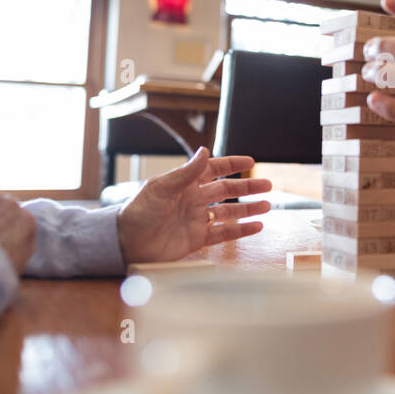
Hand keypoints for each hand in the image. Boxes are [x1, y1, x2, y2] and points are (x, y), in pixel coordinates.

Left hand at [116, 148, 271, 264]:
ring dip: (248, 208)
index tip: (250, 162)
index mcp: (185, 184)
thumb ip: (186, 172)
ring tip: (267, 206)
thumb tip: (205, 150)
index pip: (214, 169)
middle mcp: (194, 200)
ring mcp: (197, 219)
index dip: (232, 165)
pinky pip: (224, 233)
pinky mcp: (197, 238)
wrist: (126, 242)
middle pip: (227, 191)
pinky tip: (256, 227)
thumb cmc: (138, 212)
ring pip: (229, 212)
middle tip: (268, 185)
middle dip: (247, 188)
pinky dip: (241, 231)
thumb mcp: (161, 188)